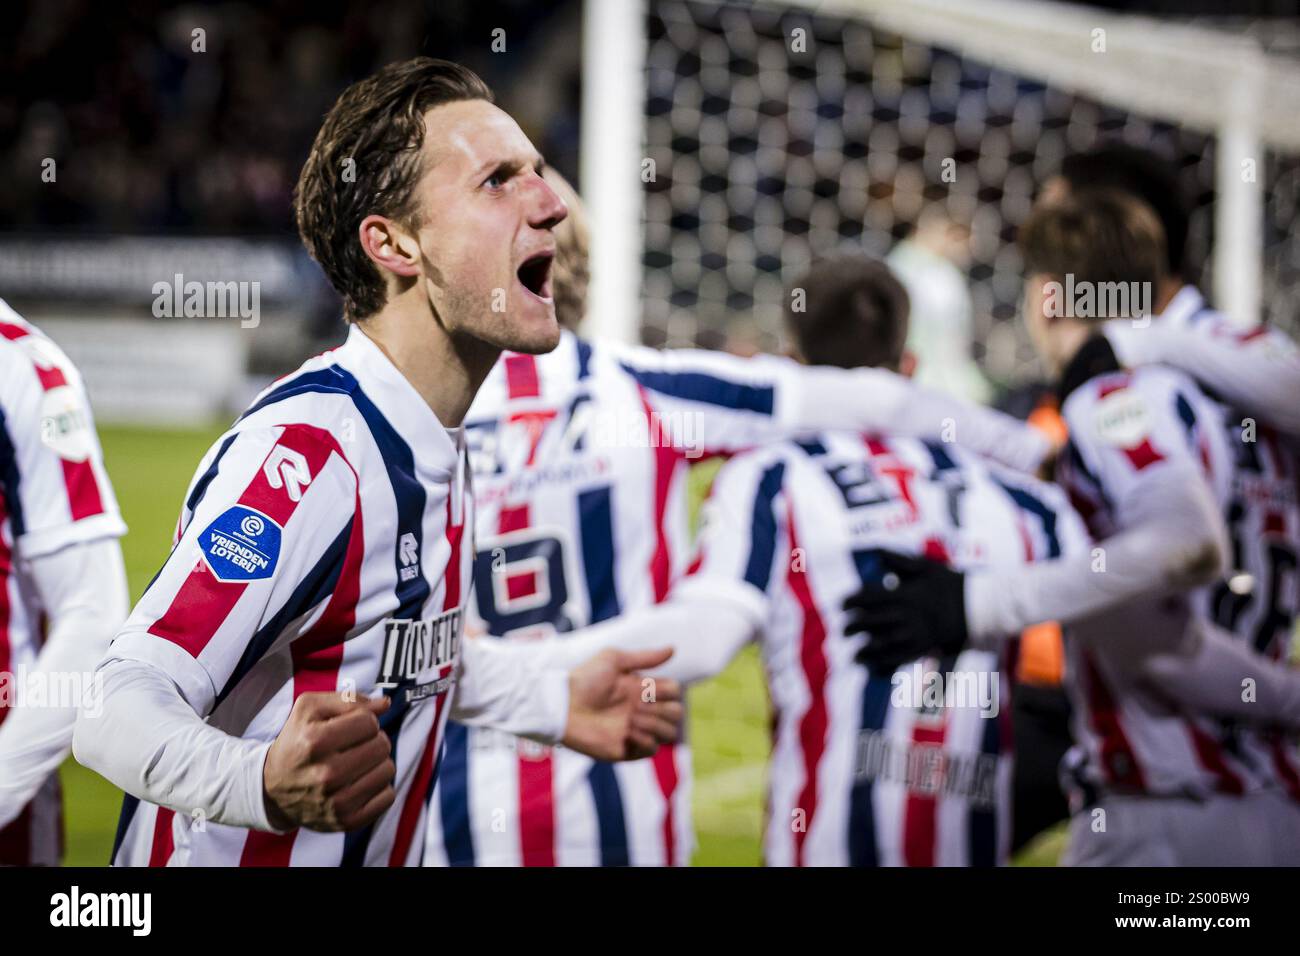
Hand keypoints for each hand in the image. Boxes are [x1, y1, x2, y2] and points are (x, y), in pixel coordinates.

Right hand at [262, 692, 394, 831]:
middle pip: (382, 745)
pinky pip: (388, 797)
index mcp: (315, 741)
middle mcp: (326, 774)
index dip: (364, 720)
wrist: (272, 789)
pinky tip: (359, 783)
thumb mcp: (309, 709)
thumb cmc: (297, 741)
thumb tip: (385, 703)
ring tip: (357, 764)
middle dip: (373, 740)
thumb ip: (349, 700)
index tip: (351, 728)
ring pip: (388, 770)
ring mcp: (337, 802)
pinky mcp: (347, 821)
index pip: (369, 722)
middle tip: (355, 746)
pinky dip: (379, 787)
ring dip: (377, 763)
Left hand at [563, 648, 683, 760]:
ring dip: (655, 724)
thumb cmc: (585, 679)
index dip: (668, 690)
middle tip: (637, 704)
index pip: (674, 692)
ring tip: (631, 717)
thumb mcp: (614, 660)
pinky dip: (645, 739)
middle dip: (664, 708)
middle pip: (677, 714)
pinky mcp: (627, 749)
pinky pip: (652, 749)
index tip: (646, 687)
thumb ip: (645, 657)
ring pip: (668, 732)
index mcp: (643, 689)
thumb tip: (673, 649)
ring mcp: (636, 731)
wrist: (563, 705)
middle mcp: (643, 710)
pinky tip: (627, 731)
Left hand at [842, 550, 968, 672]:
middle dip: (854, 626)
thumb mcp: (925, 567)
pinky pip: (902, 658)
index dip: (853, 601)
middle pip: (873, 621)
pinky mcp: (926, 647)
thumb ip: (899, 561)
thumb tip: (876, 553)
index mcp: (906, 593)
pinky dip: (886, 665)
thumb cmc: (951, 583)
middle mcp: (908, 614)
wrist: (979, 606)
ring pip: (885, 643)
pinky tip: (873, 668)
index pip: (871, 598)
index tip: (841, 605)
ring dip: (867, 650)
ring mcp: (917, 632)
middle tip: (843, 629)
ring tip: (854, 654)